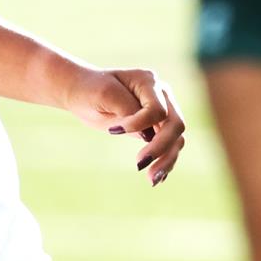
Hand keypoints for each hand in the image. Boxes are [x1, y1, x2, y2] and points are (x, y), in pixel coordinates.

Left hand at [61, 67, 184, 184]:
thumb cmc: (90, 90)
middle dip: (161, 147)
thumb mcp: (103, 94)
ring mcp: (163, 111)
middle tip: (139, 165)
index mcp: (148, 81)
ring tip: (151, 179)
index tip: (113, 131)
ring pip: (177, 138)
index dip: (138, 124)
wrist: (83, 94)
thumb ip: (127, 109)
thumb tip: (149, 136)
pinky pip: (171, 146)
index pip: (157, 110)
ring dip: (167, 160)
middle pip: (175, 125)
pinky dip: (166, 162)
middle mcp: (162, 95)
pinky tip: (157, 178)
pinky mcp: (159, 127)